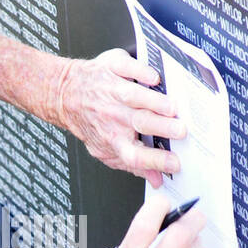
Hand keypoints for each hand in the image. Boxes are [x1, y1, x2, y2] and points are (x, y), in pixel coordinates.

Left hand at [56, 49, 185, 188]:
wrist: (65, 95)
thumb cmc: (90, 122)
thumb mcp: (106, 150)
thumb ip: (133, 166)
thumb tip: (157, 179)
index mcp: (114, 139)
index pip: (136, 155)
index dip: (156, 161)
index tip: (175, 163)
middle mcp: (113, 116)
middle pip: (140, 123)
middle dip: (162, 127)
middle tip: (181, 131)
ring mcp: (112, 91)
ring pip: (134, 96)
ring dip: (154, 102)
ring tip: (172, 107)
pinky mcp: (111, 68)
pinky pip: (126, 68)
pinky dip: (140, 71)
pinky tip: (154, 78)